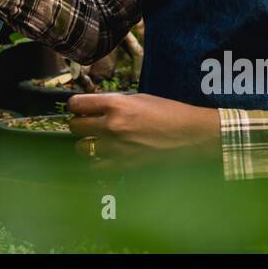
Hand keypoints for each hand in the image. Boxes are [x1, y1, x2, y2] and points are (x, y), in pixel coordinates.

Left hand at [67, 93, 221, 167]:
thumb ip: (114, 103)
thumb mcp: (140, 99)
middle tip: (89, 126)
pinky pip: (97, 169)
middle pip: (75, 127)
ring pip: (82, 149)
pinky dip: (99, 165)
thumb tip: (94, 108)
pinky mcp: (125, 167)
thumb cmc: (170, 114)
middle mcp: (112, 126)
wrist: (193, 136)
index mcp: (116, 105)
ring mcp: (117, 149)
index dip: (76, 106)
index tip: (80, 109)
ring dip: (88, 146)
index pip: (76, 104)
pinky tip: (107, 159)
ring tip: (99, 143)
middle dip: (80, 125)